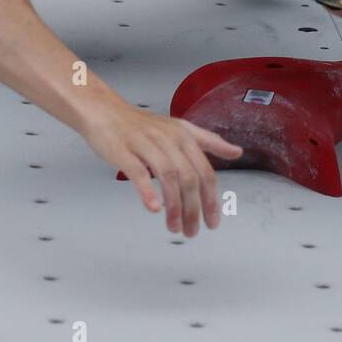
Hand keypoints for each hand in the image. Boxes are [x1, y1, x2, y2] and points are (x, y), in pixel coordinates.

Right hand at [83, 103, 241, 236]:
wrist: (104, 111)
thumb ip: (209, 141)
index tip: (213, 221)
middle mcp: (168, 139)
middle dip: (194, 208)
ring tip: (175, 226)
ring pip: (168, 176)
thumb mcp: (180, 129)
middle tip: (192, 231)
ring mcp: (145, 144)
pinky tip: (153, 207)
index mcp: (184, 136)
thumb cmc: (140, 125)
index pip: (205, 171)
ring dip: (174, 206)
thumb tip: (236, 152)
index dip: (211, 199)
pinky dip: (147, 191)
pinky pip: (138, 171)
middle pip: (189, 177)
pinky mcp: (123, 150)